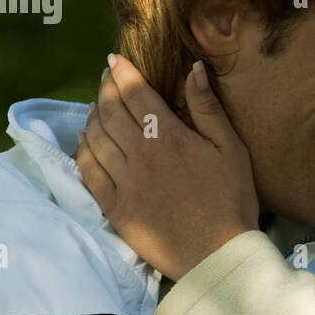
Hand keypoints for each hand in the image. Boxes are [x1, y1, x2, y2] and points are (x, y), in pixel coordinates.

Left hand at [75, 53, 260, 280]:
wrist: (216, 254)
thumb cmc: (232, 200)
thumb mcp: (232, 150)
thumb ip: (208, 109)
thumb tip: (193, 70)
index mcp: (169, 137)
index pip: (136, 94)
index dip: (123, 73)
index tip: (115, 60)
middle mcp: (139, 155)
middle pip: (111, 112)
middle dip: (106, 88)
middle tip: (106, 77)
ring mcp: (122, 182)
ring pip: (95, 137)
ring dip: (93, 115)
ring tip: (97, 105)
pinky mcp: (113, 206)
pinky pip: (87, 171)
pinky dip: (82, 150)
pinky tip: (86, 141)